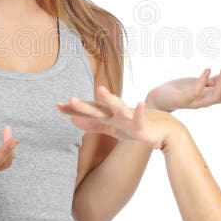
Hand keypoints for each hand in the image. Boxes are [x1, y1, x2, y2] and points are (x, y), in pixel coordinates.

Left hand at [58, 86, 181, 149]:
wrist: (164, 129)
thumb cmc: (136, 127)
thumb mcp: (112, 127)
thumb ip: (93, 124)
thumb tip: (73, 120)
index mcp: (109, 116)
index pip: (88, 112)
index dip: (73, 110)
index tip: (57, 106)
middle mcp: (117, 114)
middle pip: (98, 109)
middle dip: (84, 106)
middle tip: (69, 100)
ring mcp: (129, 118)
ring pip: (118, 107)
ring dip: (109, 99)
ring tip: (100, 90)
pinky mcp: (143, 124)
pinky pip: (141, 116)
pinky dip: (140, 110)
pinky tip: (140, 104)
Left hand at [145, 62, 220, 111]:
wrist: (158, 98)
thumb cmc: (178, 90)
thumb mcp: (198, 83)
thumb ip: (211, 81)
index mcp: (211, 97)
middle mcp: (207, 101)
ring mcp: (196, 101)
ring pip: (217, 97)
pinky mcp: (184, 99)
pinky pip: (197, 92)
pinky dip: (203, 81)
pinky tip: (207, 69)